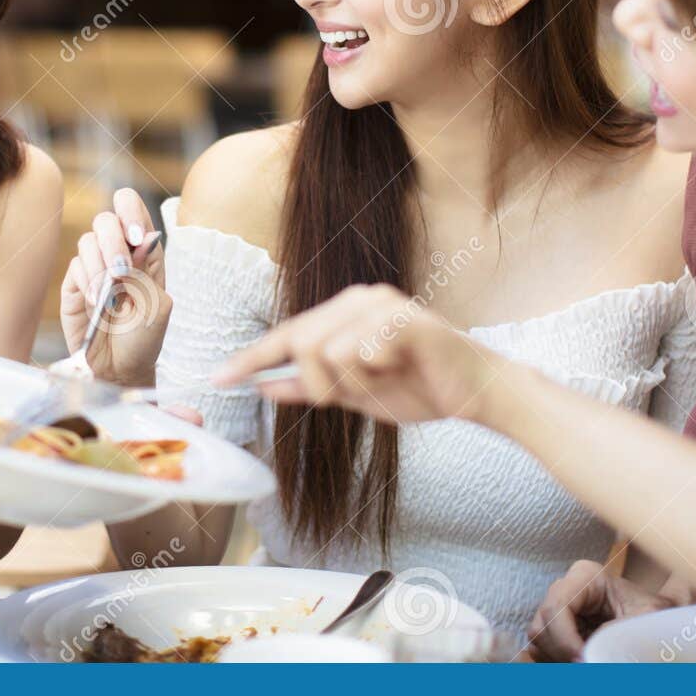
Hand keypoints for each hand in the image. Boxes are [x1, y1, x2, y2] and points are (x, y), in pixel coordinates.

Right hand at [59, 188, 170, 386]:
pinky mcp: (74, 284)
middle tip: (121, 271)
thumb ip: (146, 274)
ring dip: (99, 267)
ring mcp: (93, 267)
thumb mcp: (156, 307)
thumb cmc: (144, 338)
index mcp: (144, 253)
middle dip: (113, 242)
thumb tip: (140, 240)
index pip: (133, 210)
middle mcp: (117, 253)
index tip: (134, 235)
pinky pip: (74, 267)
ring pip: (87, 241)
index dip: (131, 211)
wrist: (120, 368)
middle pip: (106, 220)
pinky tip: (97, 304)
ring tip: (109, 298)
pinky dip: (86, 282)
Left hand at [214, 284, 508, 423]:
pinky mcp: (406, 320)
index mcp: (346, 312)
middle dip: (315, 384)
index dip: (251, 358)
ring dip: (350, 384)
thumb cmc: (420, 388)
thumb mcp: (354, 394)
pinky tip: (401, 370)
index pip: (287, 334)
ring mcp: (384, 306)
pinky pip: (361, 353)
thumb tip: (263, 386)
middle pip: (301, 342)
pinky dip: (375, 375)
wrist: (478, 394)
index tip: (217, 380)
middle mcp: (361, 299)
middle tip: (342, 396)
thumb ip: (310, 387)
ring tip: (383, 382)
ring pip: (327, 352)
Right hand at [527, 560, 675, 661]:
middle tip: (589, 667)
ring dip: (559, 660)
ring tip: (589, 664)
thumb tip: (590, 653)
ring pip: (538, 641)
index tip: (584, 661)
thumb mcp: (648, 618)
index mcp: (585, 577)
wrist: (660, 620)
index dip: (564, 640)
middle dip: (562, 653)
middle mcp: (565, 590)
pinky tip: (583, 663)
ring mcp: (557, 609)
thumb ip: (621, 632)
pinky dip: (558, 663)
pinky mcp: (556, 629)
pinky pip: (542, 651)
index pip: (555, 608)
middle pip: (541, 627)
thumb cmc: (656, 613)